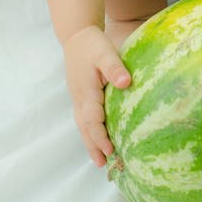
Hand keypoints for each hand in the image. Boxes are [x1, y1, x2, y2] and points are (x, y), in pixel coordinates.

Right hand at [63, 25, 130, 167]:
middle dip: (94, 146)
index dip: (100, 136)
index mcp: (86, 92)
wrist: (77, 36)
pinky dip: (89, 131)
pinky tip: (96, 137)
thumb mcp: (106, 53)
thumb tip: (125, 83)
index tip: (110, 149)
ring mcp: (78, 98)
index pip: (92, 120)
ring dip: (90, 142)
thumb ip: (115, 68)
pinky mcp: (81, 95)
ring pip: (83, 125)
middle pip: (85, 128)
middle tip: (103, 165)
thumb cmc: (93, 45)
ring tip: (98, 160)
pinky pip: (84, 119)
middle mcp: (80, 99)